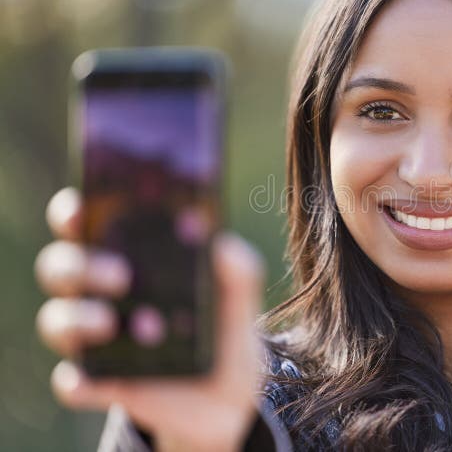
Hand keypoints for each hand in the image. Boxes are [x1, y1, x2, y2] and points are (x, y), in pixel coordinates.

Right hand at [34, 187, 266, 451]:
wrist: (229, 396)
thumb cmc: (225, 332)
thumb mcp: (241, 302)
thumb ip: (240, 272)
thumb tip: (224, 245)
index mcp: (132, 256)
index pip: (87, 222)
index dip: (74, 211)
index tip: (82, 208)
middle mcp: (103, 291)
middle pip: (62, 266)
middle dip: (81, 266)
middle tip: (121, 275)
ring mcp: (96, 338)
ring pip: (58, 319)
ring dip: (79, 319)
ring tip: (114, 324)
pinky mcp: (99, 382)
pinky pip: (73, 381)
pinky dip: (80, 380)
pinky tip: (103, 380)